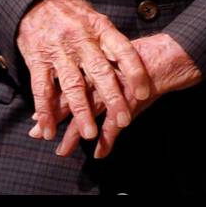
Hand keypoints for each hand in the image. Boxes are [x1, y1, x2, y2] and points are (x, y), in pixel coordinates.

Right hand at [16, 0, 153, 146]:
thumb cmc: (73, 14)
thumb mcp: (96, 19)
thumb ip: (111, 42)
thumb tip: (134, 64)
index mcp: (99, 29)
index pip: (122, 50)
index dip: (135, 71)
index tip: (144, 93)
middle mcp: (81, 40)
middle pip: (100, 71)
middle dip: (112, 98)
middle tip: (124, 120)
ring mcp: (59, 51)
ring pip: (72, 84)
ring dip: (81, 110)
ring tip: (89, 133)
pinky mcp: (38, 59)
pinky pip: (41, 88)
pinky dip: (45, 111)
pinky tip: (50, 130)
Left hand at [33, 32, 202, 159]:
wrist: (169, 54)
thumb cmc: (143, 52)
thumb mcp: (115, 55)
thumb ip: (98, 63)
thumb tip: (80, 71)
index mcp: (94, 61)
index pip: (66, 81)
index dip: (50, 98)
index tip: (37, 114)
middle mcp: (100, 75)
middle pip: (72, 98)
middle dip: (54, 117)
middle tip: (38, 133)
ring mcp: (114, 89)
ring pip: (88, 113)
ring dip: (75, 133)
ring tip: (63, 150)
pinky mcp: (129, 101)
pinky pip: (114, 125)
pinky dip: (106, 140)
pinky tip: (99, 154)